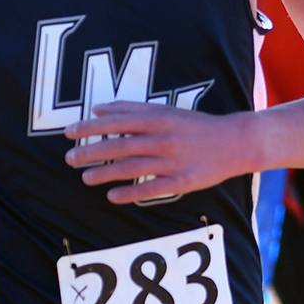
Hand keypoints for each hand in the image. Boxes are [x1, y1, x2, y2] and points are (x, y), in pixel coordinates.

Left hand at [65, 102, 261, 203]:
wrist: (235, 142)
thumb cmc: (197, 125)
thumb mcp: (167, 111)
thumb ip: (133, 109)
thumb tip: (99, 108)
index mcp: (160, 119)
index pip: (117, 122)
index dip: (91, 127)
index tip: (69, 133)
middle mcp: (164, 139)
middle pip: (120, 146)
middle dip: (91, 152)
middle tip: (69, 159)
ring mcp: (173, 161)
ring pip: (132, 168)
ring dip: (105, 173)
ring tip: (85, 177)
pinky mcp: (182, 181)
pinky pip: (150, 188)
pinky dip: (129, 193)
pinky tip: (111, 196)